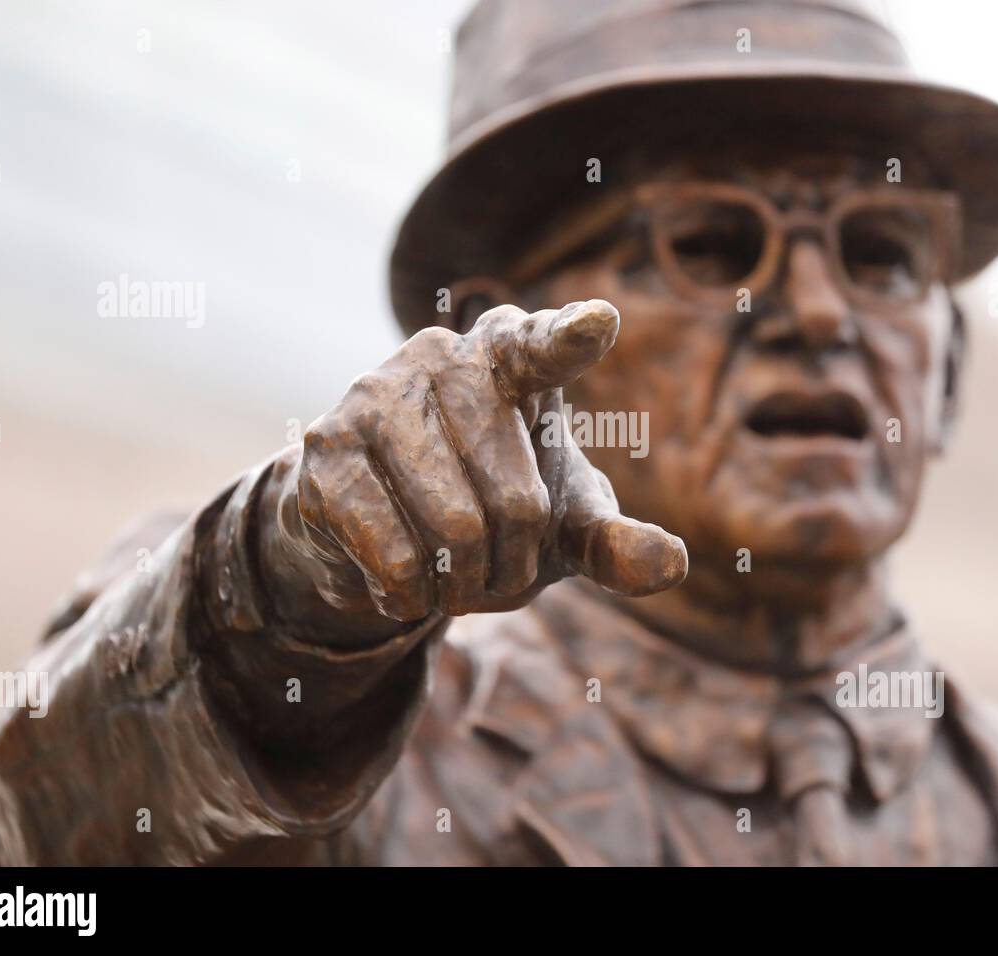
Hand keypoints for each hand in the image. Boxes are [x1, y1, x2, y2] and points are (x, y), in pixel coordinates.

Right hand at [286, 300, 686, 623]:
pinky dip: (411, 593)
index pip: (543, 346)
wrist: (375, 529)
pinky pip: (394, 554)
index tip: (599, 324)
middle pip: (516, 503)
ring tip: (451, 573)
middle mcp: (443, 355)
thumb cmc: (490, 508)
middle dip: (514, 564)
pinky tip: (403, 577)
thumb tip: (671, 564)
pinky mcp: (326, 447)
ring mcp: (376, 393)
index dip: (570, 338)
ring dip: (464, 585)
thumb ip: (613, 541)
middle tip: (495, 569)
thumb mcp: (562, 526)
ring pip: (455, 531)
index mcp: (511, 355)